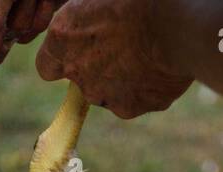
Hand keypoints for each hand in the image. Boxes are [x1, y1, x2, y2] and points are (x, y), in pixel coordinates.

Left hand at [35, 0, 191, 118]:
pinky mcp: (131, 108)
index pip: (46, 65)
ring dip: (120, 79)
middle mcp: (77, 73)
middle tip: (121, 46)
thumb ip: (85, 12)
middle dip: (96, 67)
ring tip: (144, 53)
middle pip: (80, 79)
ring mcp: (104, 95)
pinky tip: (159, 67)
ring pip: (107, 92)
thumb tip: (87, 11)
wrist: (176, 24)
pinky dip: (144, 89)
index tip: (79, 48)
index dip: (62, 57)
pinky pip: (134, 100)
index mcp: (62, 39)